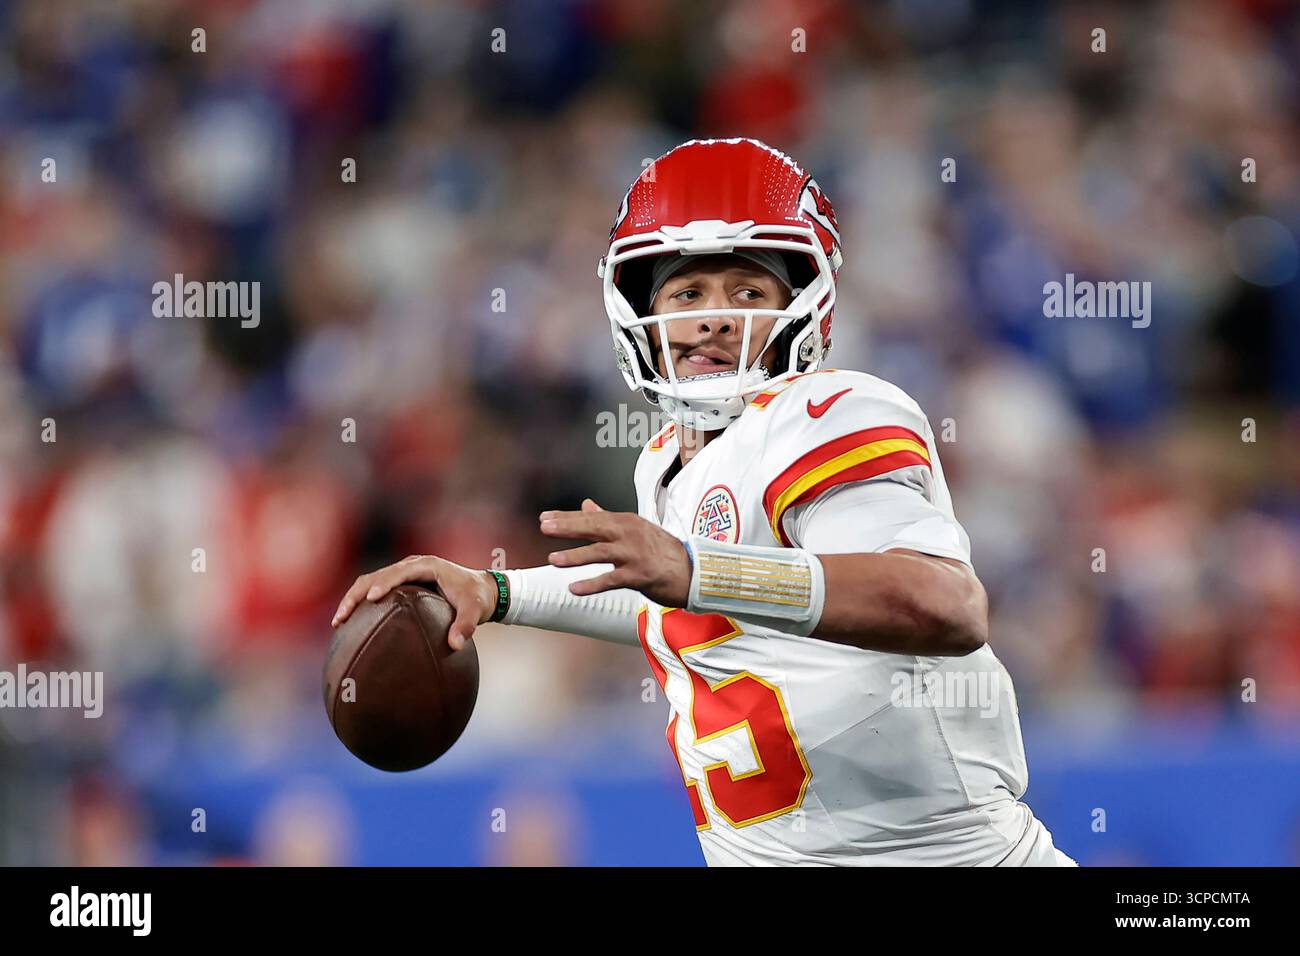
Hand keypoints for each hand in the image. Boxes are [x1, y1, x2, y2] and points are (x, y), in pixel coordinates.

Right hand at [332, 554, 497, 649]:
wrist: (481, 590)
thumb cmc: (477, 598)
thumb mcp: (475, 611)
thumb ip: (466, 626)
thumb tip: (455, 645)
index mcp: (427, 566)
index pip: (400, 572)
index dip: (384, 583)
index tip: (371, 598)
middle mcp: (411, 566)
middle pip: (376, 576)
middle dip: (357, 594)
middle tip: (343, 616)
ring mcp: (404, 574)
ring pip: (370, 581)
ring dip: (353, 599)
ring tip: (338, 622)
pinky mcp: (400, 584)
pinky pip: (375, 590)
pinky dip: (360, 603)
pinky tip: (350, 624)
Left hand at [540, 498, 691, 607]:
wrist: (693, 572)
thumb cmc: (663, 551)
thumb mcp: (636, 530)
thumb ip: (608, 518)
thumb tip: (586, 504)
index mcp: (627, 522)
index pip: (592, 517)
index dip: (567, 517)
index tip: (545, 517)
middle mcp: (630, 534)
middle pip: (594, 528)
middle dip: (568, 527)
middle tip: (544, 527)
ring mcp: (635, 555)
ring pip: (600, 553)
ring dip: (575, 556)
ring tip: (553, 559)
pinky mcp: (640, 575)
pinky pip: (611, 580)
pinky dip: (592, 584)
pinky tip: (574, 588)